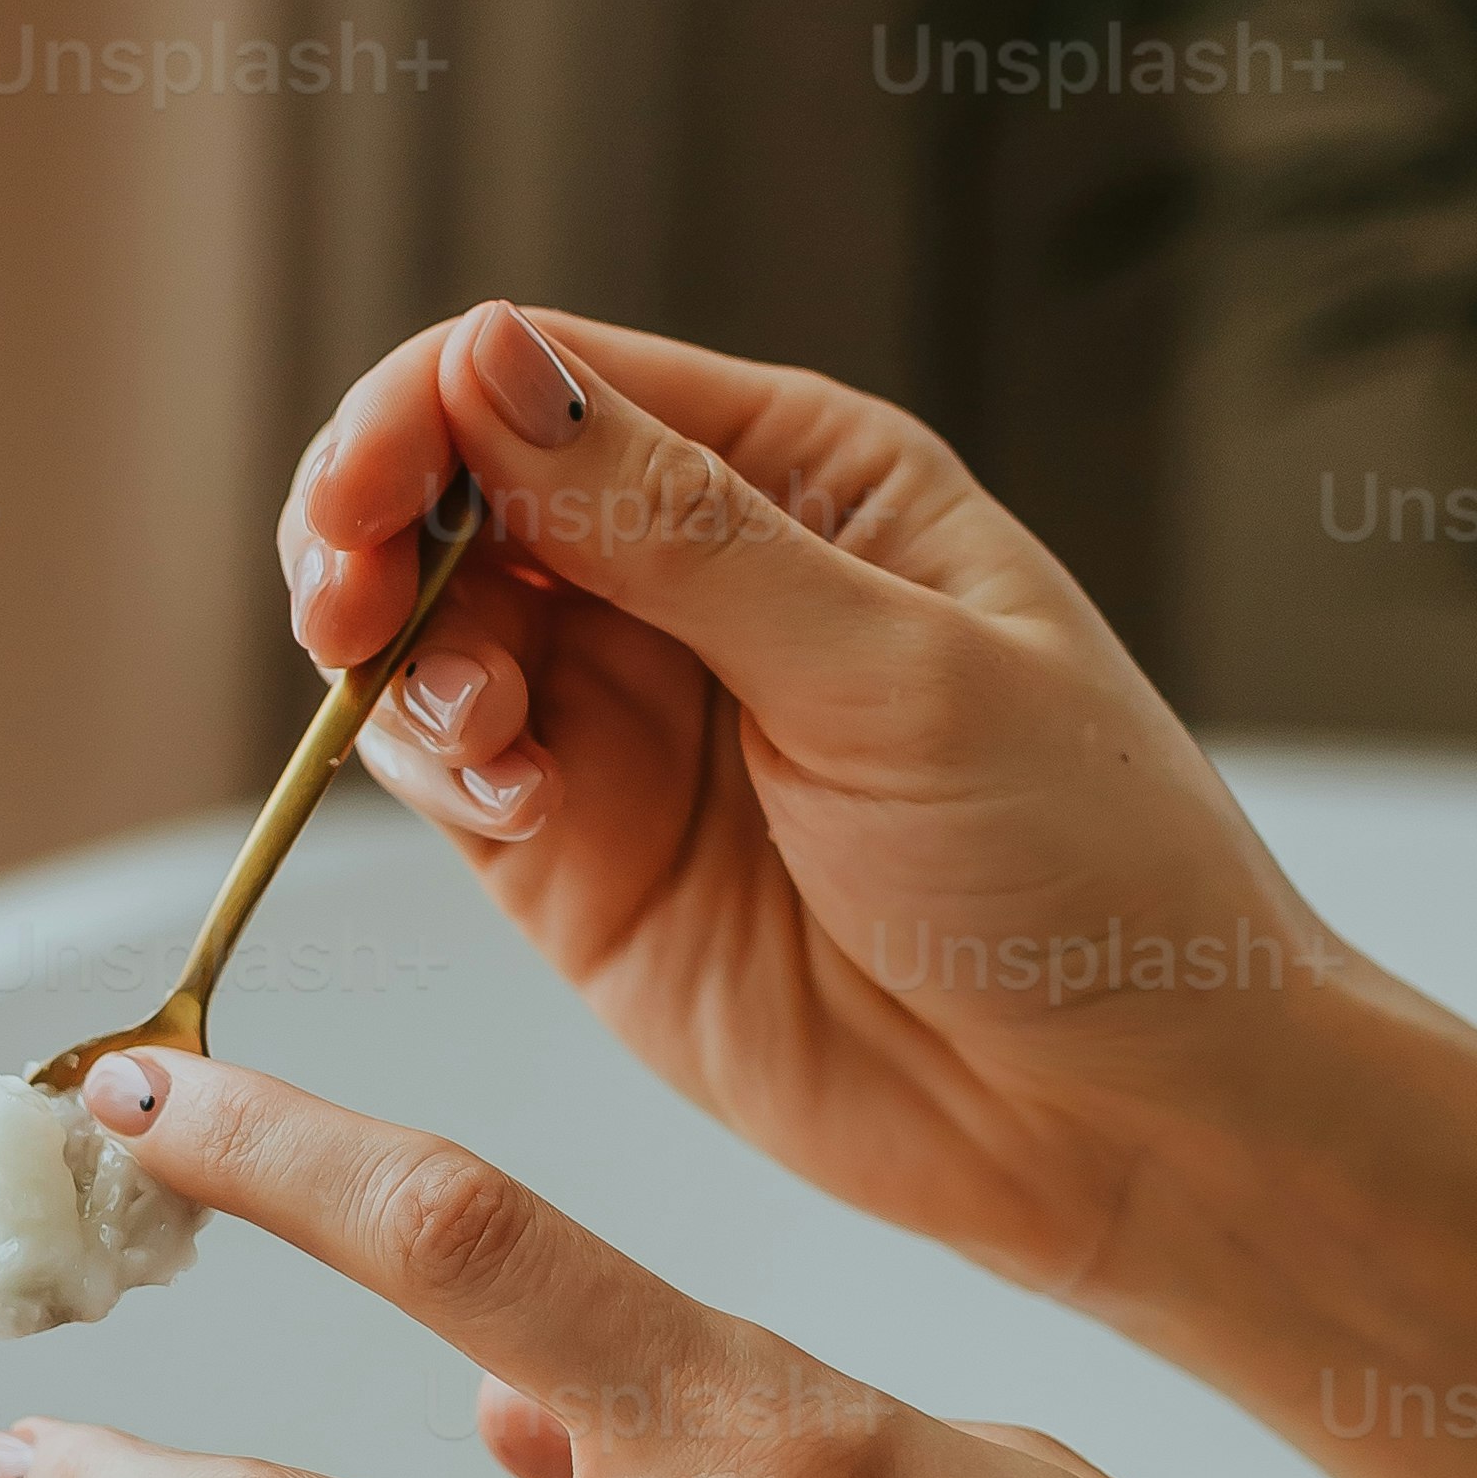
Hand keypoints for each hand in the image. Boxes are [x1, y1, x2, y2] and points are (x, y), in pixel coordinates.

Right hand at [287, 303, 1336, 1306]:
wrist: (1129, 1117)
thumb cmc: (1082, 868)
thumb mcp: (892, 671)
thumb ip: (675, 527)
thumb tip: (491, 360)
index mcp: (798, 474)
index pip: (550, 379)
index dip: (427, 415)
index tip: (366, 499)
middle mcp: (695, 575)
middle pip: (455, 488)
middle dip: (372, 528)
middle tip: (347, 605)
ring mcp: (630, 718)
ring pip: (428, 629)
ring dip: (405, 658)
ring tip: (493, 735)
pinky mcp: (581, 858)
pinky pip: (445, 768)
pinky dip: (433, 764)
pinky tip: (515, 798)